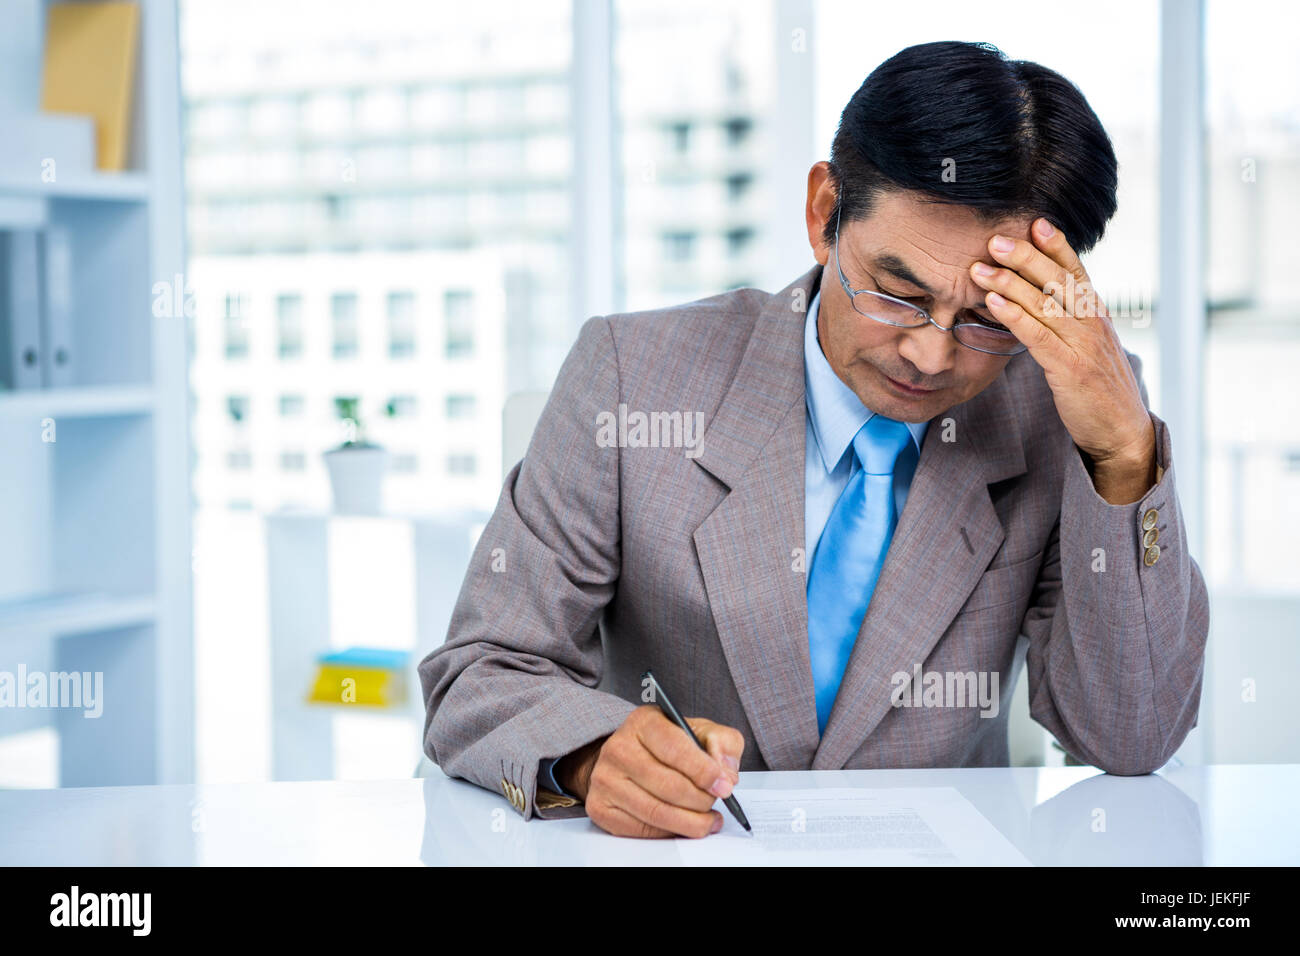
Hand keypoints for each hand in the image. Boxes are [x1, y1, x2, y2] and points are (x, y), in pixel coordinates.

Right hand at [555, 705, 743, 837]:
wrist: (628, 757)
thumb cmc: (668, 745)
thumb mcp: (699, 730)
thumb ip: (722, 742)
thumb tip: (725, 772)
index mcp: (644, 722)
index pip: (675, 749)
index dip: (704, 771)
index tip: (724, 786)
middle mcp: (618, 748)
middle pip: (668, 785)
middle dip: (701, 800)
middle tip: (716, 802)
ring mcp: (605, 779)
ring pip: (656, 812)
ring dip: (690, 821)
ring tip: (707, 819)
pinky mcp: (600, 807)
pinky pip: (642, 829)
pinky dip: (670, 831)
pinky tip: (684, 824)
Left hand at [969, 219, 1156, 502]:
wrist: (1123, 433)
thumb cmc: (1100, 392)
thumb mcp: (1089, 351)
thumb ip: (1070, 325)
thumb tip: (1041, 306)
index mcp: (1097, 316)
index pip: (1076, 272)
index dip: (1057, 245)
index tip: (1036, 221)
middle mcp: (1093, 323)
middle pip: (1057, 280)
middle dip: (1026, 255)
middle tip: (995, 237)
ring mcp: (1083, 344)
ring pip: (1044, 303)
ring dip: (1010, 282)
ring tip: (981, 266)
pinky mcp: (1070, 368)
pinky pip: (1038, 334)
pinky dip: (1015, 315)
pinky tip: (994, 302)